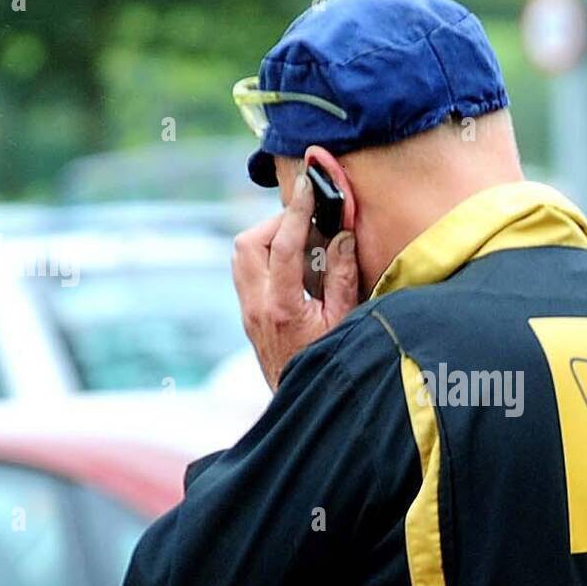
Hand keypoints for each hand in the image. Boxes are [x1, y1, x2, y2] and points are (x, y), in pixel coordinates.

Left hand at [231, 173, 358, 390]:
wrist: (299, 399)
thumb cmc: (328, 364)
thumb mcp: (345, 322)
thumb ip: (343, 277)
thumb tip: (342, 234)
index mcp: (282, 308)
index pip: (283, 245)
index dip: (297, 211)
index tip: (308, 186)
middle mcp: (256, 307)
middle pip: (248, 243)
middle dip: (276, 223)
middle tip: (307, 224)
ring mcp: (247, 311)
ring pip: (241, 254)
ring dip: (268, 238)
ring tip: (301, 243)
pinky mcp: (247, 314)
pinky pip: (246, 270)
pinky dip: (265, 255)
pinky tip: (293, 264)